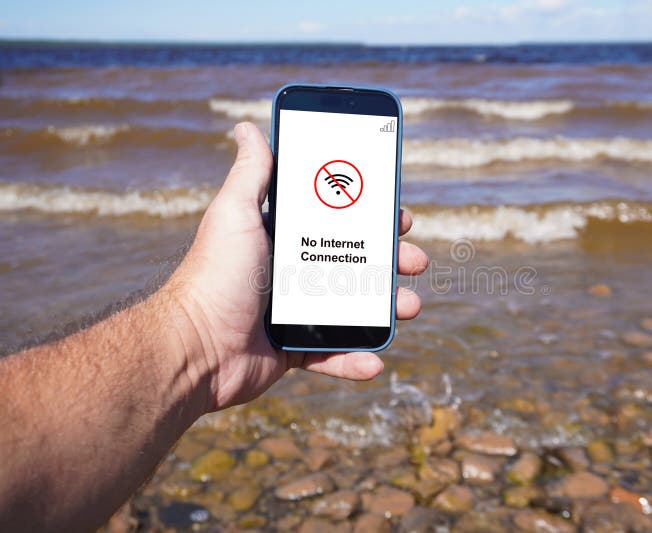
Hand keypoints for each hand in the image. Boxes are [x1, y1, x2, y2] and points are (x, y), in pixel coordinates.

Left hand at [166, 122, 427, 411]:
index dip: (371, 217)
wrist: (194, 347)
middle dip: (391, 261)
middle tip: (414, 261)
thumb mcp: (235, 214)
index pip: (336, 221)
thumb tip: (246, 127)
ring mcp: (294, 312)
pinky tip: (376, 360)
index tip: (398, 216)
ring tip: (410, 307)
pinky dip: (356, 359)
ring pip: (354, 308)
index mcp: (283, 238)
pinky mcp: (293, 348)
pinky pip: (333, 354)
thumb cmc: (214, 275)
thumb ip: (252, 173)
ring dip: (386, 309)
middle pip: (354, 262)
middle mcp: (291, 272)